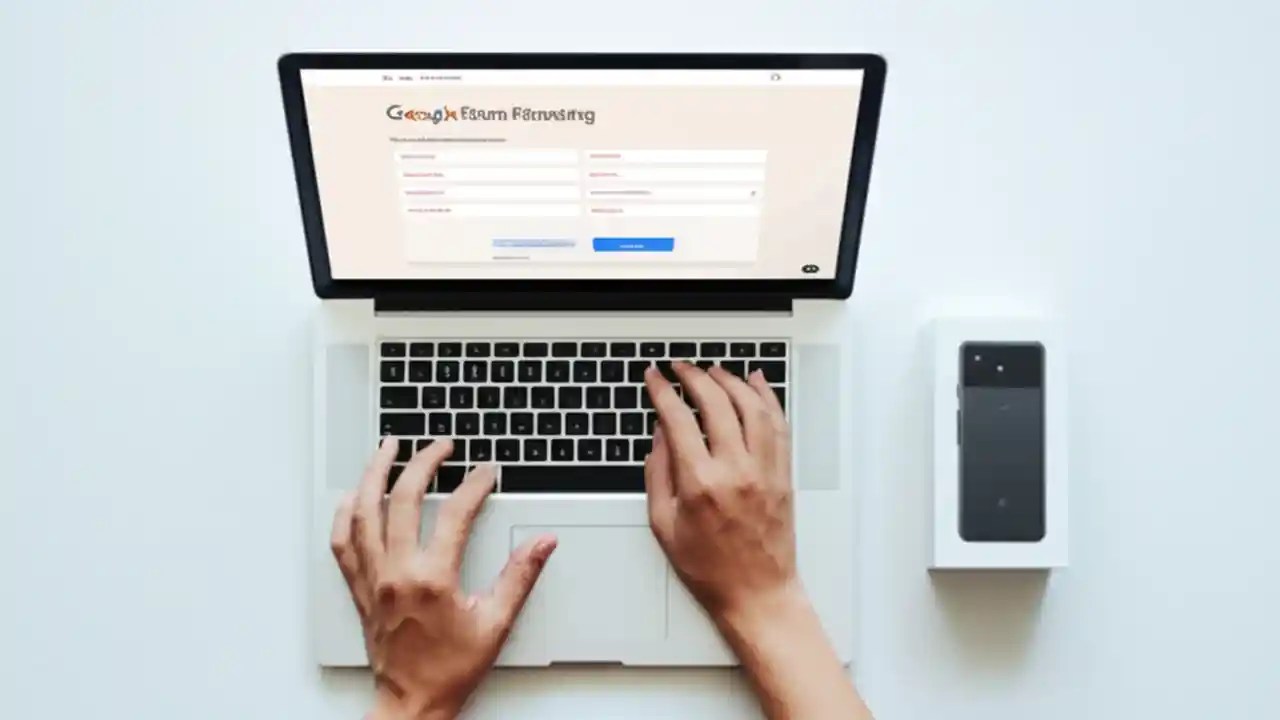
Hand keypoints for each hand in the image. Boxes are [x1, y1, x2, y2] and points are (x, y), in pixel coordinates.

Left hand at [331, 438, 557, 719]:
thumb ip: (520, 576)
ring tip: (386, 449)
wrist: (412, 702)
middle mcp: (396, 573)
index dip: (474, 485)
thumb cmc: (450, 669)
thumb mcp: (496, 623)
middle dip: (423, 463)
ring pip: (363, 512)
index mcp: (431, 579)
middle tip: (440, 445)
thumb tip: (541, 544)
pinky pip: (343, 543)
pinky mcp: (360, 588)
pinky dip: (345, 515)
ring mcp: (373, 578)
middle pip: (402, 499)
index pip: (454, 513)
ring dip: (374, 475)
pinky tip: (352, 497)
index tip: (486, 472)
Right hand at [642, 362, 798, 627]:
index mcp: (701, 484)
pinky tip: (756, 383)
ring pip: (751, 406)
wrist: (757, 594)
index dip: (663, 391)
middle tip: (681, 367)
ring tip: (713, 369)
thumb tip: (660, 435)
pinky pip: (778, 424)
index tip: (654, 377)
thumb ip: (658, 474)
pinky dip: (767, 398)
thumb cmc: (711, 569)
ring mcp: (764, 470)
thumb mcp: (664, 526)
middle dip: (694, 376)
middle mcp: (736, 471)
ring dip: (730, 380)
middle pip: (716, 403)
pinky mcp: (782, 474)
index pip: (678, 420)